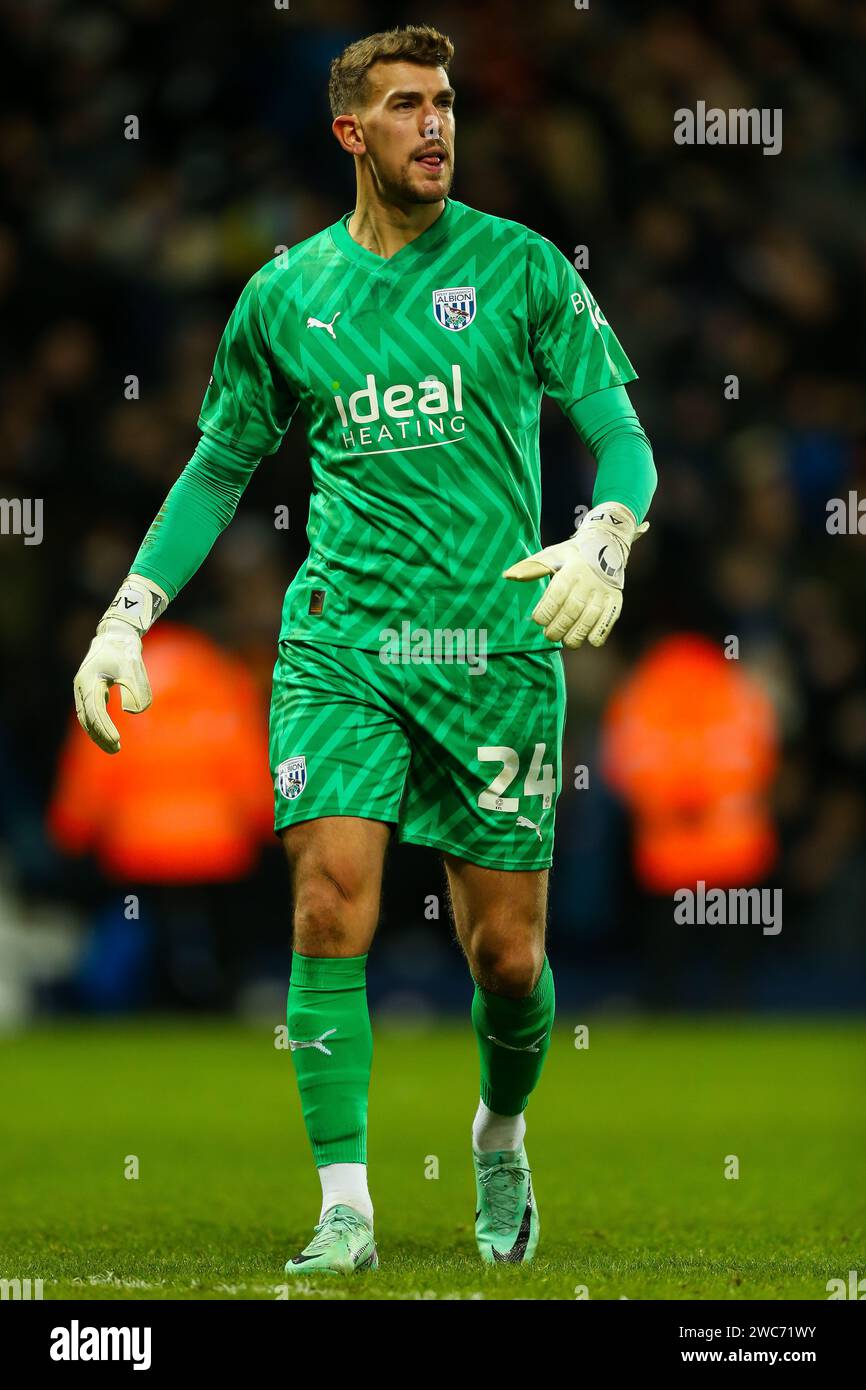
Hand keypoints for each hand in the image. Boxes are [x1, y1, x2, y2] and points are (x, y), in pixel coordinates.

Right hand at [73, 574, 167, 752]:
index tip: (117, 740)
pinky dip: (98, 725)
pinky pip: (91, 713)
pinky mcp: (90, 690)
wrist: (117, 634)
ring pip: (86, 718)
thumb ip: (135, 688)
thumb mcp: (132, 666)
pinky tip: (109, 735)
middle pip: (87, 719)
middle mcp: (82, 687)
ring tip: (114, 747)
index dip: (104, 728)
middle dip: (100, 736)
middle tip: (116, 749)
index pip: (94, 711)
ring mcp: (84, 689)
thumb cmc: (125, 649)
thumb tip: (133, 711)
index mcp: (88, 681)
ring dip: (98, 733)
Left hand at [504, 502, 647, 648]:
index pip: (557, 593)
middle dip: (558, 627)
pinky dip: (598, 634)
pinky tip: (587, 639)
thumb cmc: (571, 555)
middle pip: (572, 609)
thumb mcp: (551, 554)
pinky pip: (607, 622)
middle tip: (549, 635)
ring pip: (589, 618)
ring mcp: (604, 591)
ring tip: (565, 641)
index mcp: (571, 568)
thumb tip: (507, 576)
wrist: (607, 546)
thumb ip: (531, 567)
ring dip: (576, 635)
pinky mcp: (615, 600)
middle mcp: (589, 580)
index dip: (546, 611)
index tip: (538, 620)